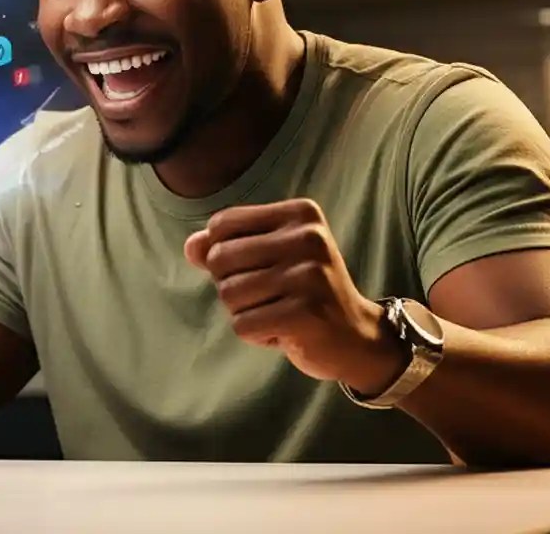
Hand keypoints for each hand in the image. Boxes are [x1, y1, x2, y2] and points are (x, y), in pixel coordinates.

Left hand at [183, 198, 405, 394]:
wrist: (357, 336)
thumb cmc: (305, 292)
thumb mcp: (270, 257)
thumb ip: (226, 247)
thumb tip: (191, 247)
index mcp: (300, 213)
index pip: (221, 225)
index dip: (223, 254)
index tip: (258, 268)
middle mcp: (308, 237)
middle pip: (220, 259)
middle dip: (231, 286)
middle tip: (268, 296)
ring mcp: (309, 275)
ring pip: (228, 294)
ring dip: (244, 312)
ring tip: (278, 311)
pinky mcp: (306, 312)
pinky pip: (243, 325)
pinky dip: (256, 334)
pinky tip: (285, 331)